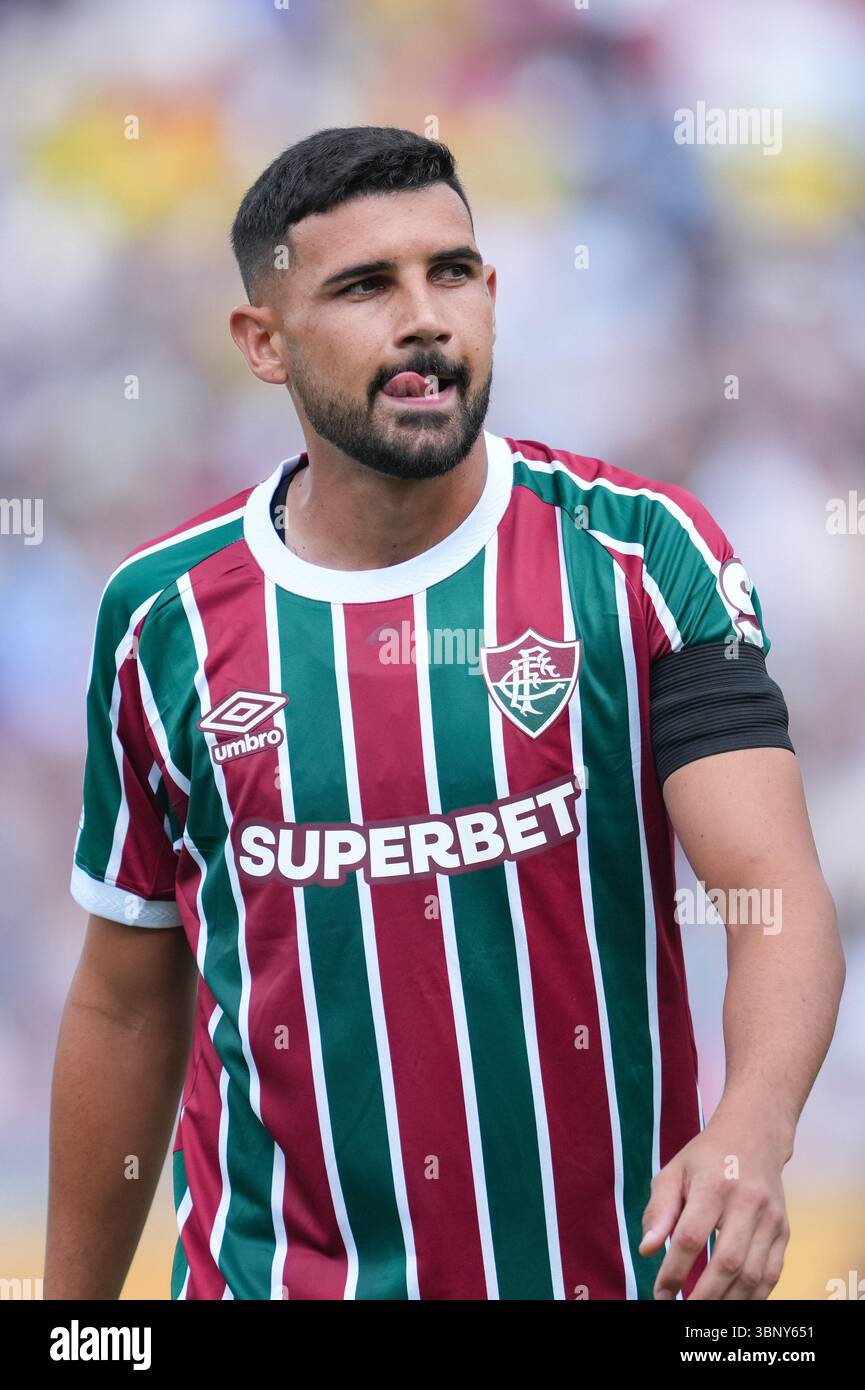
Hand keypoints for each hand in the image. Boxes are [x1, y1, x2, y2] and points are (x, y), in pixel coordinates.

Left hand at [639, 1111, 791, 1299]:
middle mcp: (747, 1202)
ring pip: (752, 1274)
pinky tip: (732, 1303)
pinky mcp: (784, 1231)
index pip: (691, 1237)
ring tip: (704, 1312)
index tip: (660, 1293)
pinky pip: (772, 1274)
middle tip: (683, 1312)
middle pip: (727, 1262)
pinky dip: (753, 1297)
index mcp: (713, 1185)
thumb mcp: (674, 1172)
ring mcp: (770, 1219)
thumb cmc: (706, 1158)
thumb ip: (659, 1211)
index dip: (674, 1271)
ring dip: (728, 1301)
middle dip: (703, 1296)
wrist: (754, 1136)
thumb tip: (647, 1250)